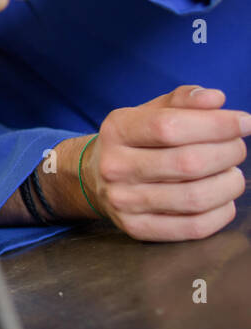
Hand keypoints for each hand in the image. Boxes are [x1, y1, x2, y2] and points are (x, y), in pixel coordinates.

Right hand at [85, 85, 249, 240]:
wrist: (93, 179)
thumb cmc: (136, 141)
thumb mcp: (149, 112)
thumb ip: (183, 100)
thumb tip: (215, 99)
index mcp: (117, 130)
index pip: (170, 126)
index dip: (217, 124)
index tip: (245, 122)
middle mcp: (115, 167)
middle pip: (188, 163)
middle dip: (228, 153)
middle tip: (237, 148)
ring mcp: (123, 201)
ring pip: (195, 197)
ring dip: (229, 183)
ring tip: (232, 173)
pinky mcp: (136, 228)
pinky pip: (193, 227)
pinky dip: (221, 213)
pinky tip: (223, 199)